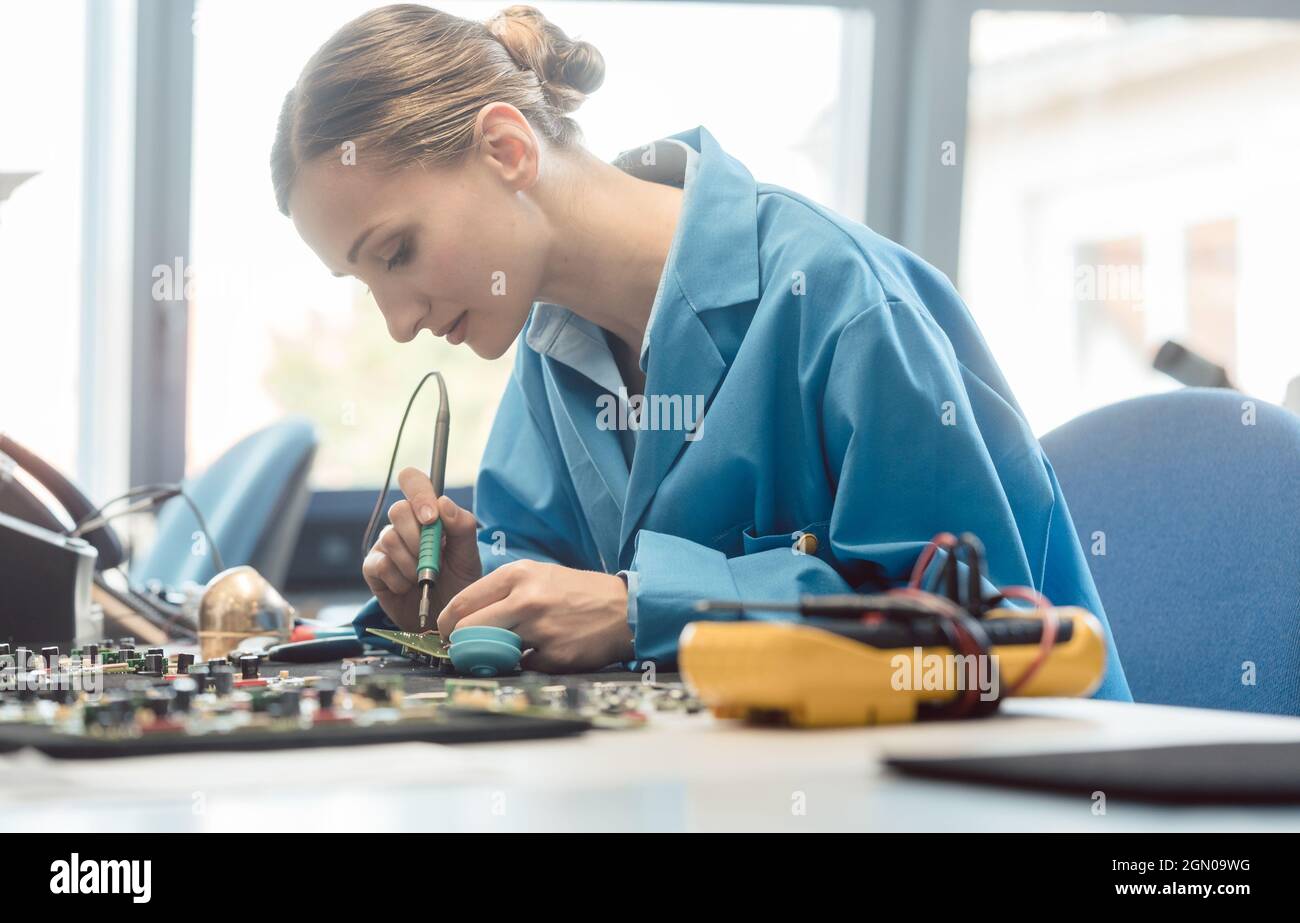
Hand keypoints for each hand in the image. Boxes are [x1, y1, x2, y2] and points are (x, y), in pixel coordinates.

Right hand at [362, 467, 482, 630]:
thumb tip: (443, 502)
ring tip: (423, 579)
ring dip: (412, 564)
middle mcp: (404, 525)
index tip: (431, 519)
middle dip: (419, 538)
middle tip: (432, 560)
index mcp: (428, 514)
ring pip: (390, 538)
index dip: (419, 493)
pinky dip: (398, 579)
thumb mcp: (469, 556)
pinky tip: (408, 587)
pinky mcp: (374, 568)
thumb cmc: (458, 583)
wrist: (444, 618)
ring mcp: (387, 545)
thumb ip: (462, 527)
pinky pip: (379, 564)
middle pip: (398, 509)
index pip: (413, 480)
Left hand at [437, 559, 633, 672]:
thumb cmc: (578, 592)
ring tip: (505, 650)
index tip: (445, 633)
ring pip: (492, 650)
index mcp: (518, 575)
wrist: (624, 609)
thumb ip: (503, 592)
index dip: (446, 623)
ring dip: (493, 655)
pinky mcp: (555, 655)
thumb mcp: (539, 575)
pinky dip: (526, 664)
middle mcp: (526, 599)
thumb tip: (466, 617)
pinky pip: (523, 667)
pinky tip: (541, 654)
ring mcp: (540, 629)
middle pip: (469, 629)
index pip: (462, 602)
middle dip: (461, 643)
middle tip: (463, 649)